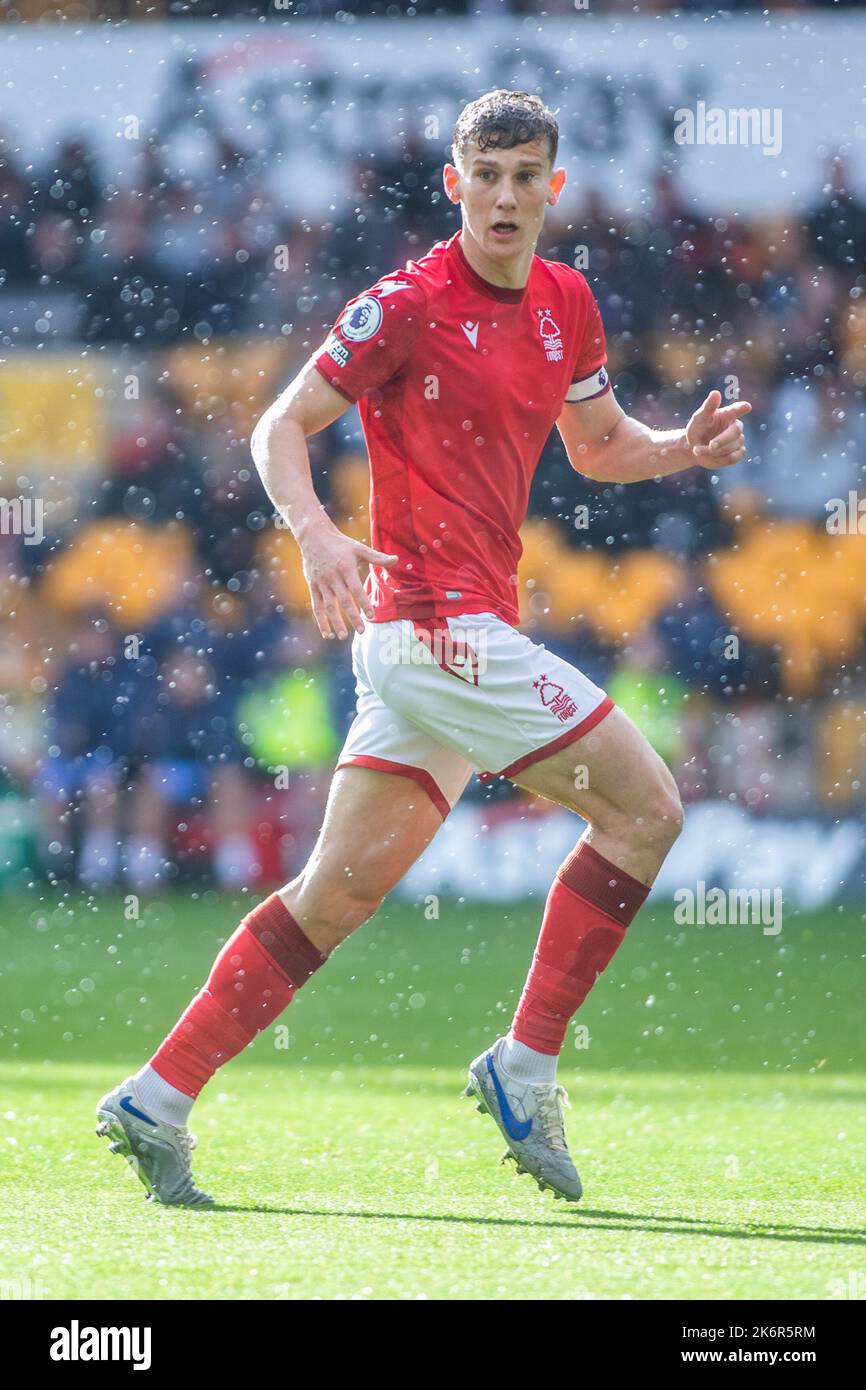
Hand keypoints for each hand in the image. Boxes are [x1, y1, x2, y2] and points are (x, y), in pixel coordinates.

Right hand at [298, 518, 396, 639]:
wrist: (314, 536)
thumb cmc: (340, 544)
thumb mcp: (359, 548)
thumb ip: (377, 557)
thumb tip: (396, 560)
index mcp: (346, 568)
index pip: (356, 588)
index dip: (364, 602)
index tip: (372, 615)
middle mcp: (333, 577)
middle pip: (343, 600)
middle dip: (352, 617)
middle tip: (362, 631)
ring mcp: (321, 583)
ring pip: (328, 606)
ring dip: (336, 622)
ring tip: (343, 636)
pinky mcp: (313, 586)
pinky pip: (316, 606)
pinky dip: (321, 621)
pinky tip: (327, 634)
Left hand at [686, 390, 751, 468]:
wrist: (693, 448)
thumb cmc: (697, 429)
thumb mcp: (699, 418)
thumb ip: (708, 407)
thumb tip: (715, 393)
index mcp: (727, 415)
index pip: (737, 410)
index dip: (741, 408)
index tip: (746, 406)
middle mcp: (735, 426)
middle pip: (735, 432)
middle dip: (722, 440)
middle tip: (711, 445)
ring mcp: (738, 440)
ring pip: (732, 447)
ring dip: (714, 451)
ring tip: (699, 450)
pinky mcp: (738, 453)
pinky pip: (734, 457)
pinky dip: (721, 459)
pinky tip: (711, 456)